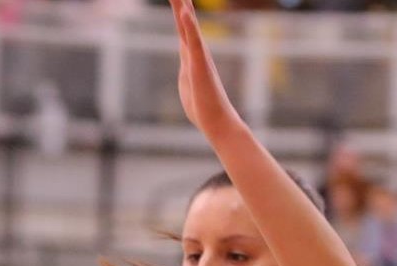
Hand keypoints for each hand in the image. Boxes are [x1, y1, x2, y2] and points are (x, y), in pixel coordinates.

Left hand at [170, 0, 245, 139]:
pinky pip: (194, 42)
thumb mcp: (189, 84)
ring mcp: (199, 57)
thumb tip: (187, 66)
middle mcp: (196, 51)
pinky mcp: (200, 66)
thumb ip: (187, 70)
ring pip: (188, 25)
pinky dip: (190, 26)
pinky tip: (184, 12)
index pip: (182, 27)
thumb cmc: (203, 106)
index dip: (178, 9)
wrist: (218, 122)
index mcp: (191, 55)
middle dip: (180, 2)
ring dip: (182, 7)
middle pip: (185, 20)